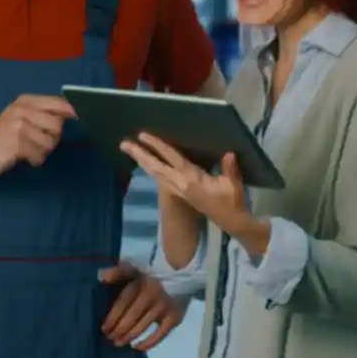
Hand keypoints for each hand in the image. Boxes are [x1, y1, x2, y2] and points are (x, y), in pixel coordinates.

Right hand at [0, 95, 75, 178]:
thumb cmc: (1, 138)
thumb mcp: (20, 118)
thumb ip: (42, 113)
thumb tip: (71, 113)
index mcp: (25, 100)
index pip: (58, 102)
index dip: (71, 111)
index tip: (77, 118)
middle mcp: (22, 109)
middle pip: (57, 125)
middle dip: (52, 138)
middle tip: (37, 142)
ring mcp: (19, 125)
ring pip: (50, 142)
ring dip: (42, 151)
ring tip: (28, 150)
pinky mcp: (17, 142)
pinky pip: (39, 154)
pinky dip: (34, 160)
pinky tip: (24, 157)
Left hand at [98, 261, 184, 350]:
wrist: (179, 277)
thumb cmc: (149, 277)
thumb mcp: (134, 269)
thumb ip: (117, 272)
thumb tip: (102, 278)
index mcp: (139, 283)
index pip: (123, 303)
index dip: (112, 317)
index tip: (104, 328)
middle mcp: (151, 296)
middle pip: (131, 317)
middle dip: (118, 329)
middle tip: (110, 338)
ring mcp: (163, 308)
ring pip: (143, 326)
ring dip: (129, 337)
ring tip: (119, 343)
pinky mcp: (174, 318)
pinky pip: (160, 334)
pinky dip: (148, 343)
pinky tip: (137, 347)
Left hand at [120, 132, 249, 233]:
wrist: (230, 222)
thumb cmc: (232, 202)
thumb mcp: (233, 185)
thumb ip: (229, 168)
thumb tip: (228, 153)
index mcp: (191, 180)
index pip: (172, 159)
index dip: (157, 146)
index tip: (143, 135)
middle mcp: (180, 185)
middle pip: (155, 167)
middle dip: (140, 155)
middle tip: (124, 144)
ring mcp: (177, 190)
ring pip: (155, 173)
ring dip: (142, 161)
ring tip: (130, 150)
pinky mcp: (179, 193)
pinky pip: (160, 179)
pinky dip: (151, 169)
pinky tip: (146, 163)